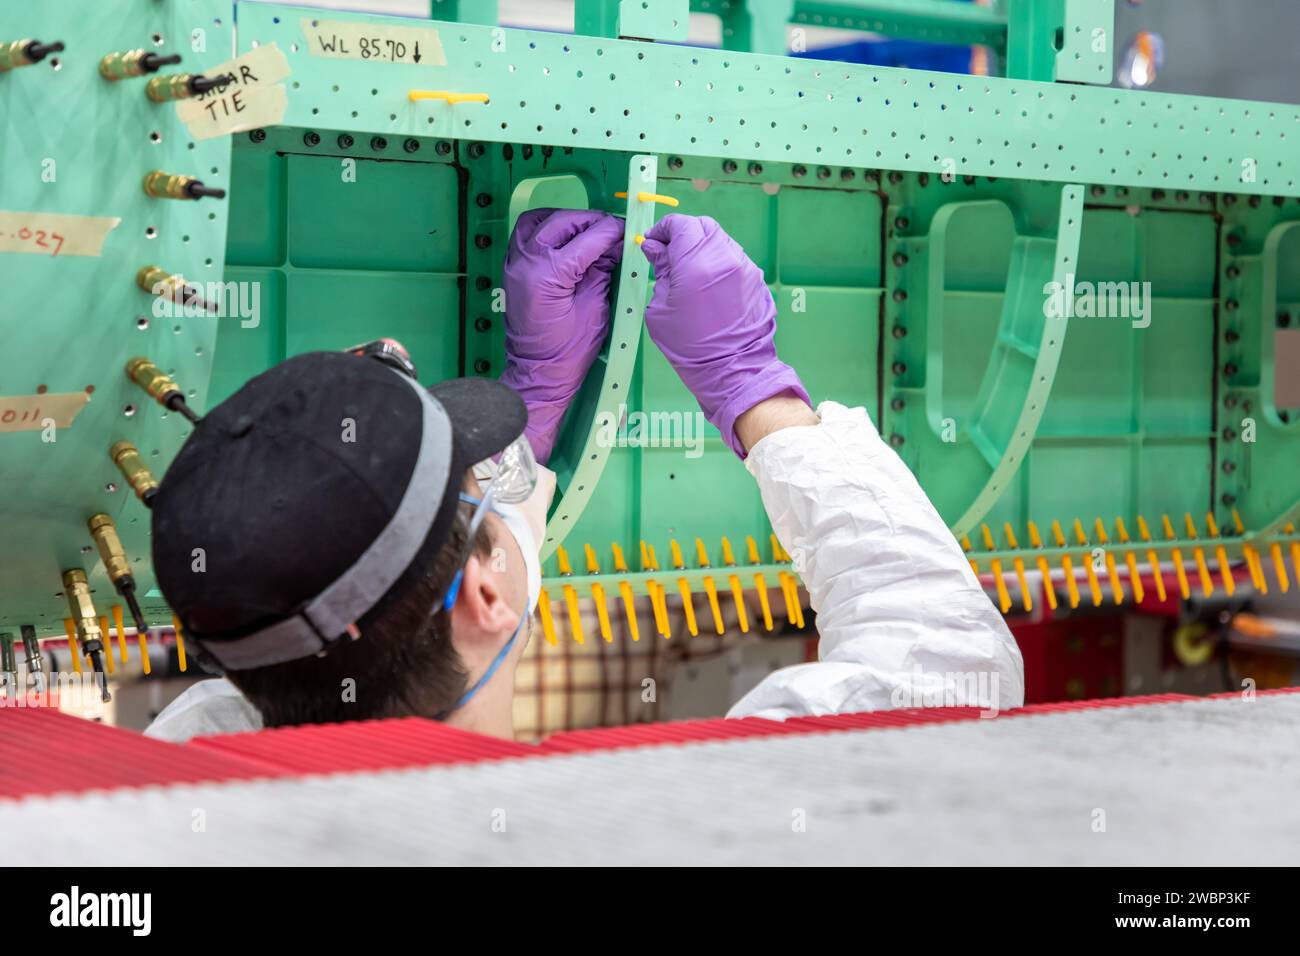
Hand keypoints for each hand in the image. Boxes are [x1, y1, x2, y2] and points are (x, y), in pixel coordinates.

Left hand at [499, 208, 623, 463]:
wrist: (537, 372)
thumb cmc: (570, 350)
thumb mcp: (597, 309)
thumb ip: (603, 270)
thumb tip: (616, 244)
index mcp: (548, 275)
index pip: (586, 239)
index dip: (611, 232)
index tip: (627, 230)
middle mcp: (526, 262)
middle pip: (562, 222)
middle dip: (589, 221)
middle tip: (611, 229)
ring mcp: (513, 263)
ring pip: (538, 220)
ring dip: (564, 219)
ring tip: (585, 229)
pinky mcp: (510, 267)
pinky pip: (524, 233)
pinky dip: (545, 227)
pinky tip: (563, 236)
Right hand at [640, 214, 808, 456]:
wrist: (733, 371)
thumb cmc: (689, 346)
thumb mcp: (661, 309)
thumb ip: (661, 271)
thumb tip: (655, 248)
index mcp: (696, 263)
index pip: (680, 224)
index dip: (663, 229)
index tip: (653, 243)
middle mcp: (724, 257)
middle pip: (703, 226)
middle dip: (683, 234)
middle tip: (669, 254)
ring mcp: (745, 267)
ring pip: (720, 240)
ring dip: (702, 246)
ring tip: (689, 271)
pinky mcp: (756, 279)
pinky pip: (733, 258)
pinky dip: (717, 261)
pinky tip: (708, 284)